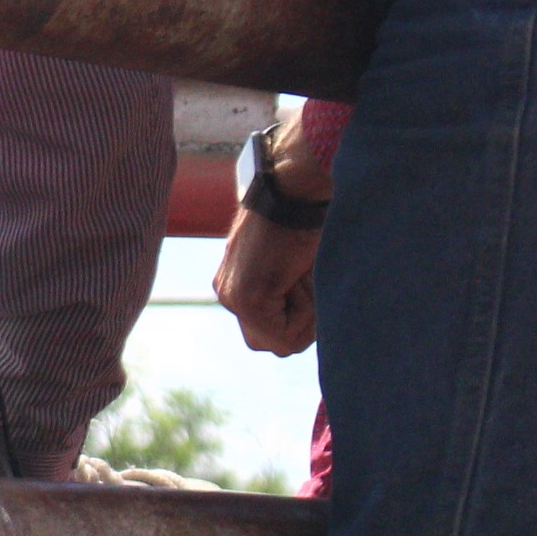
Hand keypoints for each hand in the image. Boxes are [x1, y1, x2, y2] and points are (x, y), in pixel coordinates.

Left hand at [212, 210, 319, 355]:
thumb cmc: (304, 222)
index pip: (272, 335)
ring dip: (304, 315)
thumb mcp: (297, 270)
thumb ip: (292, 301)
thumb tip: (306, 333)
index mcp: (238, 289)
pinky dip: (305, 310)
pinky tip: (298, 275)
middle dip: (300, 323)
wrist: (295, 191)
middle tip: (301, 280)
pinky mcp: (246, 298)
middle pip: (273, 344)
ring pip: (280, 343)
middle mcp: (229, 297)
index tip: (302, 279)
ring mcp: (233, 299)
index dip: (301, 318)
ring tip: (300, 274)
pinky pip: (283, 333)